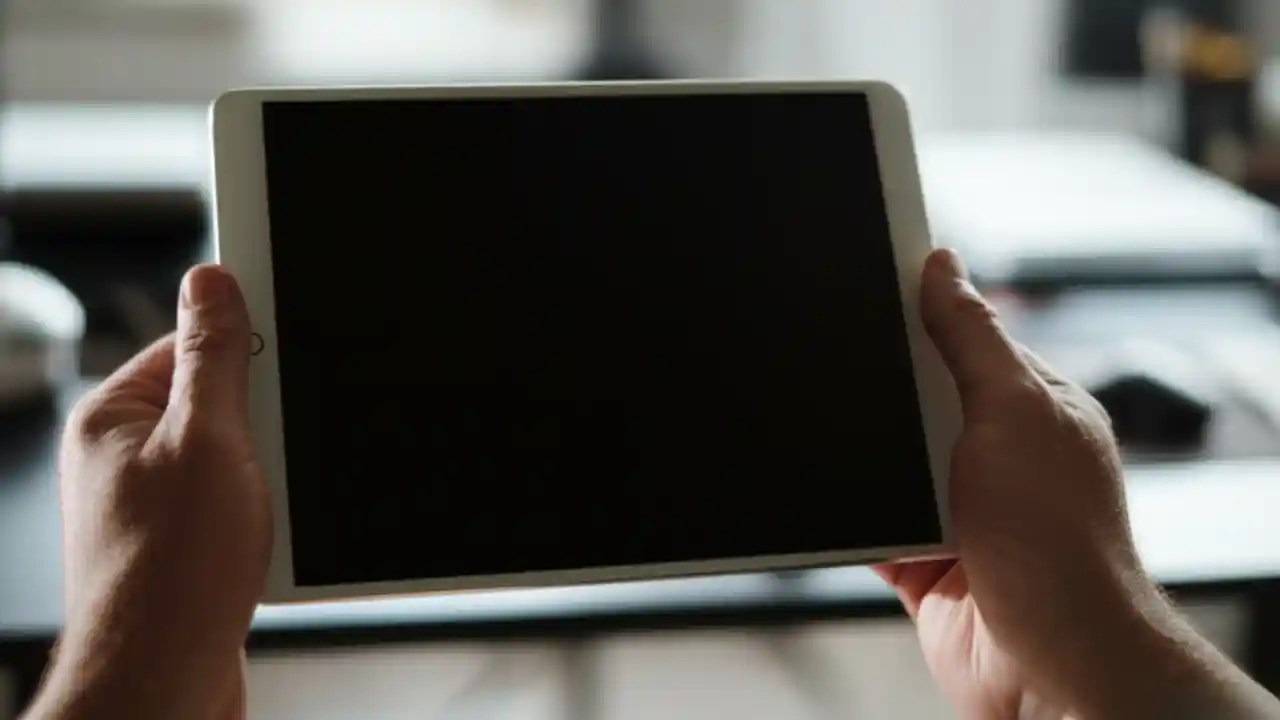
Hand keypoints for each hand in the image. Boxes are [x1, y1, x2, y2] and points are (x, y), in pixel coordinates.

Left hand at [26, 265, 269, 719]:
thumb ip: (211, 357)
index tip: (284, 352)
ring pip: (235, 458)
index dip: (243, 349)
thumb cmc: (171, 572)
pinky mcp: (181, 546)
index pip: (187, 345)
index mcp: (114, 417)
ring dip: (266, 478)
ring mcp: (151, 505)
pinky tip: (259, 540)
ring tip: (254, 514)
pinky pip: (237, 504)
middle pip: (217, 402)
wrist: (165, 678)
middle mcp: (123, 458)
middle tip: (264, 456)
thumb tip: (211, 282)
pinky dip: (261, 515)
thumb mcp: (206, 439)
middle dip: (260, 426)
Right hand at [877, 250, 1279, 718]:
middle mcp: (998, 457)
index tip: (868, 284)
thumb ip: (972, 340)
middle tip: (839, 367)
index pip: (969, 340)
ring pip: (888, 462)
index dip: (922, 313)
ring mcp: (959, 510)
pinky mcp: (922, 560)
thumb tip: (942, 265)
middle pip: (919, 399)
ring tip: (837, 439)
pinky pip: (869, 525)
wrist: (1046, 662)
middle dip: (885, 392)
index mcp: (1034, 409)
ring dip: (867, 461)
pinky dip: (852, 519)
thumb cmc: (1054, 541)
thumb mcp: (1014, 412)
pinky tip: (834, 503)